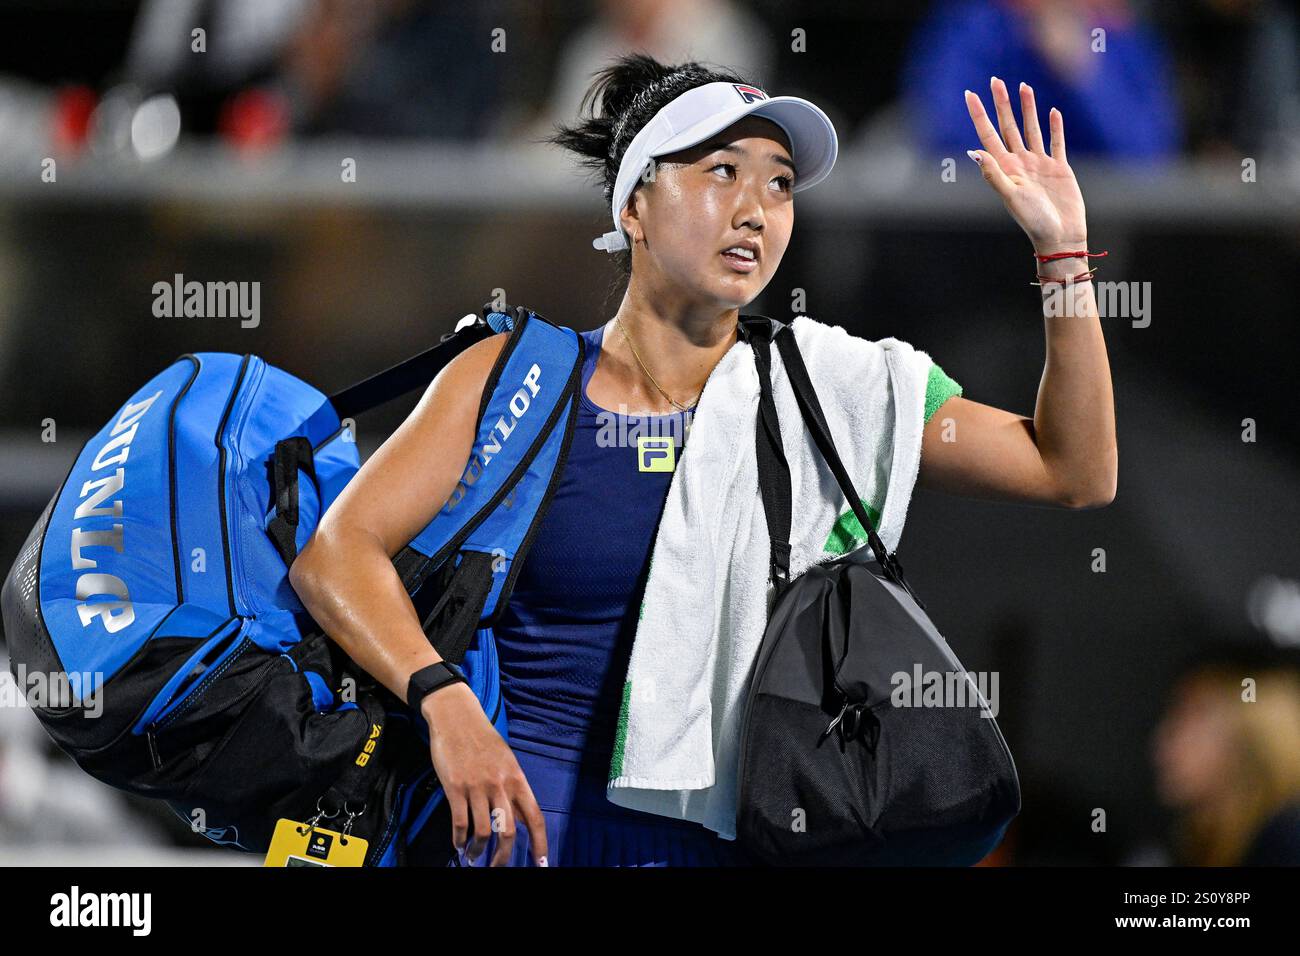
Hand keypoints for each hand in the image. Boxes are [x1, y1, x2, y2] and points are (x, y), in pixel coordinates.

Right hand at [421, 681, 548, 865]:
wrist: (457, 716)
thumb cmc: (482, 740)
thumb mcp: (506, 761)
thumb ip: (512, 789)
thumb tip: (517, 819)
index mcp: (517, 779)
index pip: (534, 817)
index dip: (540, 844)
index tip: (542, 864)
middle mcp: (500, 784)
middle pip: (507, 831)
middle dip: (503, 857)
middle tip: (496, 868)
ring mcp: (477, 786)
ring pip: (482, 831)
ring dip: (477, 850)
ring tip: (473, 858)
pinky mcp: (455, 787)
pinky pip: (459, 822)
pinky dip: (459, 839)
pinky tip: (458, 845)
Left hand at [963, 77, 1087, 253]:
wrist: (1059, 236)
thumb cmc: (1033, 220)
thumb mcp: (1010, 196)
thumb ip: (993, 174)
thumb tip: (975, 152)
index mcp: (1005, 168)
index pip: (988, 135)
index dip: (979, 115)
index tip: (969, 94)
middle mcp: (1020, 163)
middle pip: (1008, 127)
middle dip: (1002, 104)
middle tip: (996, 80)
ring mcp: (1039, 164)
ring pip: (1031, 129)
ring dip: (1027, 109)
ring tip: (1024, 87)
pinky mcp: (1059, 168)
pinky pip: (1056, 142)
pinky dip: (1054, 127)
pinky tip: (1052, 111)